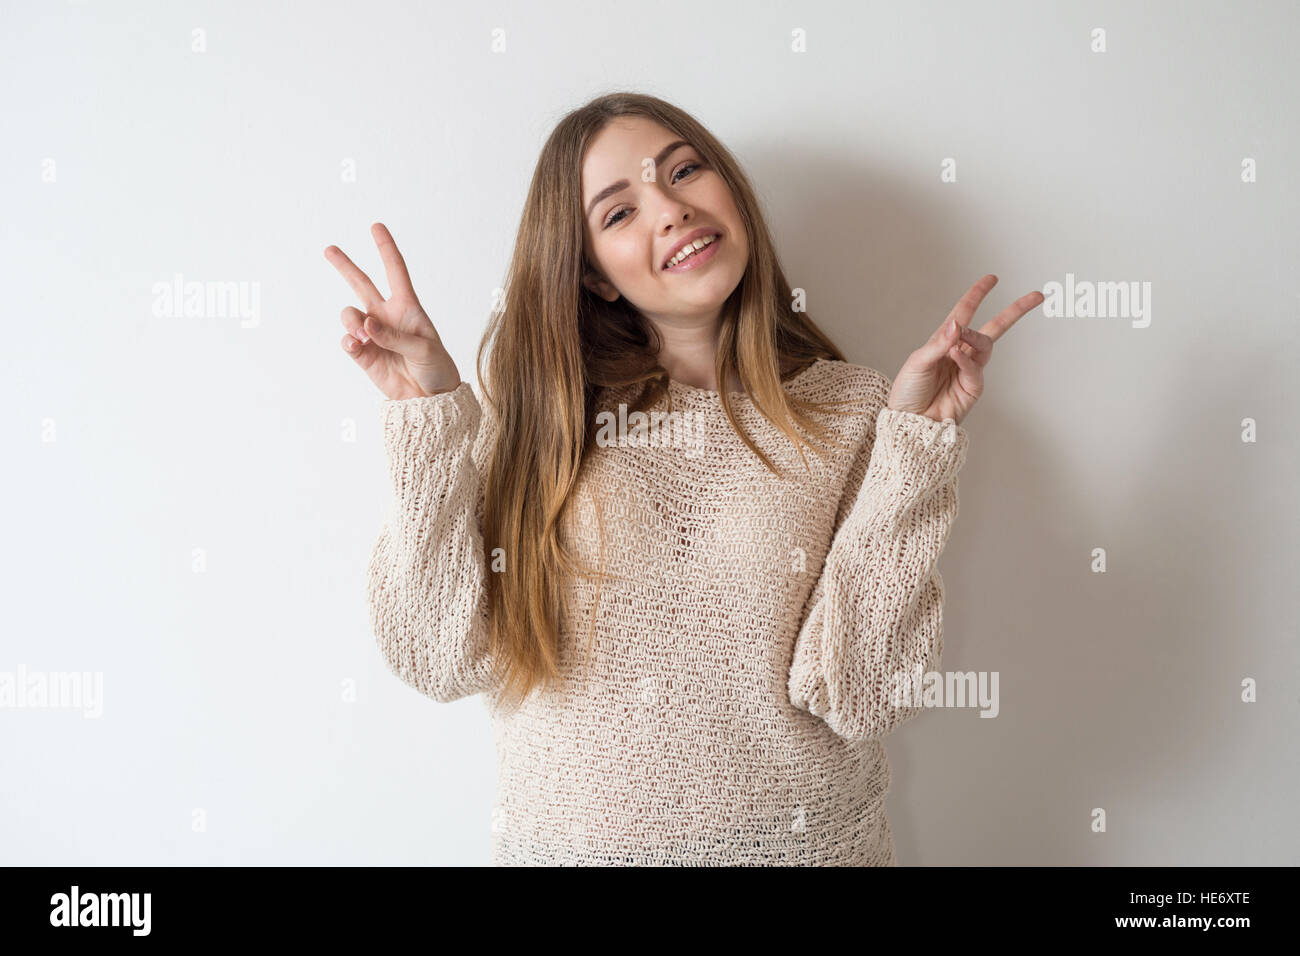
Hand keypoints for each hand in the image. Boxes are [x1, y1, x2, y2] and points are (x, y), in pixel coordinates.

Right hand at [325, 222, 460, 399]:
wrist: (429, 399)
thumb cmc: (435, 368)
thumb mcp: (424, 348)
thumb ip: (394, 335)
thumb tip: (366, 324)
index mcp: (408, 308)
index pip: (395, 271)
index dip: (386, 248)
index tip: (376, 226)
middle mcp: (386, 316)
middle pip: (361, 284)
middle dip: (345, 266)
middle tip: (329, 248)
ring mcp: (372, 335)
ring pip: (349, 314)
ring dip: (352, 321)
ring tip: (364, 337)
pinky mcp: (363, 355)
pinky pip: (347, 341)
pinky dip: (349, 342)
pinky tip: (357, 346)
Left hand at [886, 274, 1041, 425]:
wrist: (910, 422)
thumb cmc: (908, 393)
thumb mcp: (917, 363)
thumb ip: (938, 344)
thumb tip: (956, 324)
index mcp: (943, 341)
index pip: (964, 313)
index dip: (977, 295)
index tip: (991, 279)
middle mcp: (959, 352)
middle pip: (993, 327)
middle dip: (1014, 311)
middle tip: (1035, 297)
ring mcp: (969, 369)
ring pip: (986, 344)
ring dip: (974, 336)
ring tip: (960, 338)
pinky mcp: (973, 387)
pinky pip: (975, 367)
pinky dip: (965, 359)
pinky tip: (954, 355)